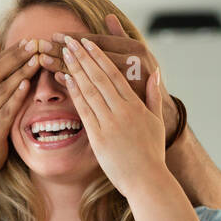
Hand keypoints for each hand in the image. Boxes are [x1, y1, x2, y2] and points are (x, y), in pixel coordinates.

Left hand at [41, 15, 178, 140]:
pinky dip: (75, 93)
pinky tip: (65, 79)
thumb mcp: (156, 121)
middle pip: (100, 77)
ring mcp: (110, 123)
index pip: (115, 74)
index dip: (99, 56)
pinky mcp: (99, 137)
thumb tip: (155, 74)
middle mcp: (123, 110)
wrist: (147, 180)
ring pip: (90, 90)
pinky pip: (84, 111)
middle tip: (70, 41)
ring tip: (64, 53)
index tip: (87, 42)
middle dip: (83, 57)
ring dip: (76, 70)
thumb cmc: (151, 153)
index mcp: (136, 105)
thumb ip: (153, 96)